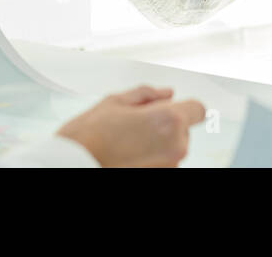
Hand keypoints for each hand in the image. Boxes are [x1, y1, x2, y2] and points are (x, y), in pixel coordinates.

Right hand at [56, 86, 206, 166]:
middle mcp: (175, 146)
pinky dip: (151, 158)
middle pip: (182, 128)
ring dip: (157, 142)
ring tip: (128, 141)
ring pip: (172, 147)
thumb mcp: (115, 101)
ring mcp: (169, 166)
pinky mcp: (161, 176)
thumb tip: (165, 93)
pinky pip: (163, 162)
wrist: (73, 164)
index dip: (184, 105)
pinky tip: (129, 154)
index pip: (198, 108)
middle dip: (164, 123)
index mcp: (168, 120)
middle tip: (135, 124)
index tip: (174, 106)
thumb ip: (147, 94)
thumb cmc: (90, 136)